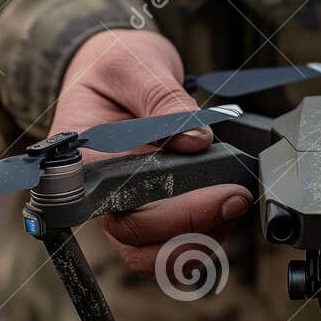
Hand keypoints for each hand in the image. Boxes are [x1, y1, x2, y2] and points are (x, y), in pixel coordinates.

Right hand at [51, 30, 251, 274]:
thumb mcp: (134, 65)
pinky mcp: (149, 211)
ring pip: (153, 255)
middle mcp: (98, 193)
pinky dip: (201, 236)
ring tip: (232, 201)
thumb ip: (163, 100)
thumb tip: (196, 140)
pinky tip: (223, 208)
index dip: (168, 215)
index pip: (116, 206)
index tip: (217, 195)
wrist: (115, 68)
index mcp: (83, 161)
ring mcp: (123, 207)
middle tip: (237, 197)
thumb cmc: (113, 65)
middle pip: (136, 241)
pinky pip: (170, 245)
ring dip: (199, 240)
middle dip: (193, 228)